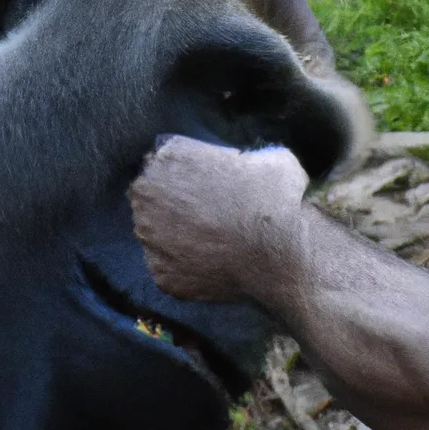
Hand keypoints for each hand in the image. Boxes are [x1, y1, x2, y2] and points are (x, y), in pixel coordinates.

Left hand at [129, 136, 309, 301]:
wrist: (282, 255)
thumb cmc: (276, 199)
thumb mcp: (268, 156)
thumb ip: (244, 157)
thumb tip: (250, 165)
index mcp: (168, 157)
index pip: (164, 162)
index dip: (186, 174)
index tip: (207, 186)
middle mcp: (146, 195)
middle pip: (150, 197)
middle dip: (172, 204)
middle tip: (208, 215)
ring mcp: (149, 238)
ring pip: (156, 233)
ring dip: (175, 236)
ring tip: (212, 242)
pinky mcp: (159, 273)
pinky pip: (168, 267)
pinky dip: (185, 266)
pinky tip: (212, 263)